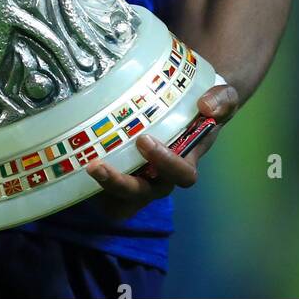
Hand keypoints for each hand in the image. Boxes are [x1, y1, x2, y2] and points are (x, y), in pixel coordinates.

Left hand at [86, 82, 238, 219]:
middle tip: (97, 164)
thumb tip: (206, 105)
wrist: (189, 107)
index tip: (143, 139)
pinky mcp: (122, 174)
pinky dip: (90, 187)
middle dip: (119, 184)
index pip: (181, 175)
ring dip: (102, 190)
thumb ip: (222, 98)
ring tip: (82, 171)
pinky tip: (75, 165)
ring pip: (122, 201)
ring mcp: (141, 178)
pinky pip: (107, 194)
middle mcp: (161, 177)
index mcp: (185, 161)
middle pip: (143, 194)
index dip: (164, 162)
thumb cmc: (205, 106)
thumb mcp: (223, 97)